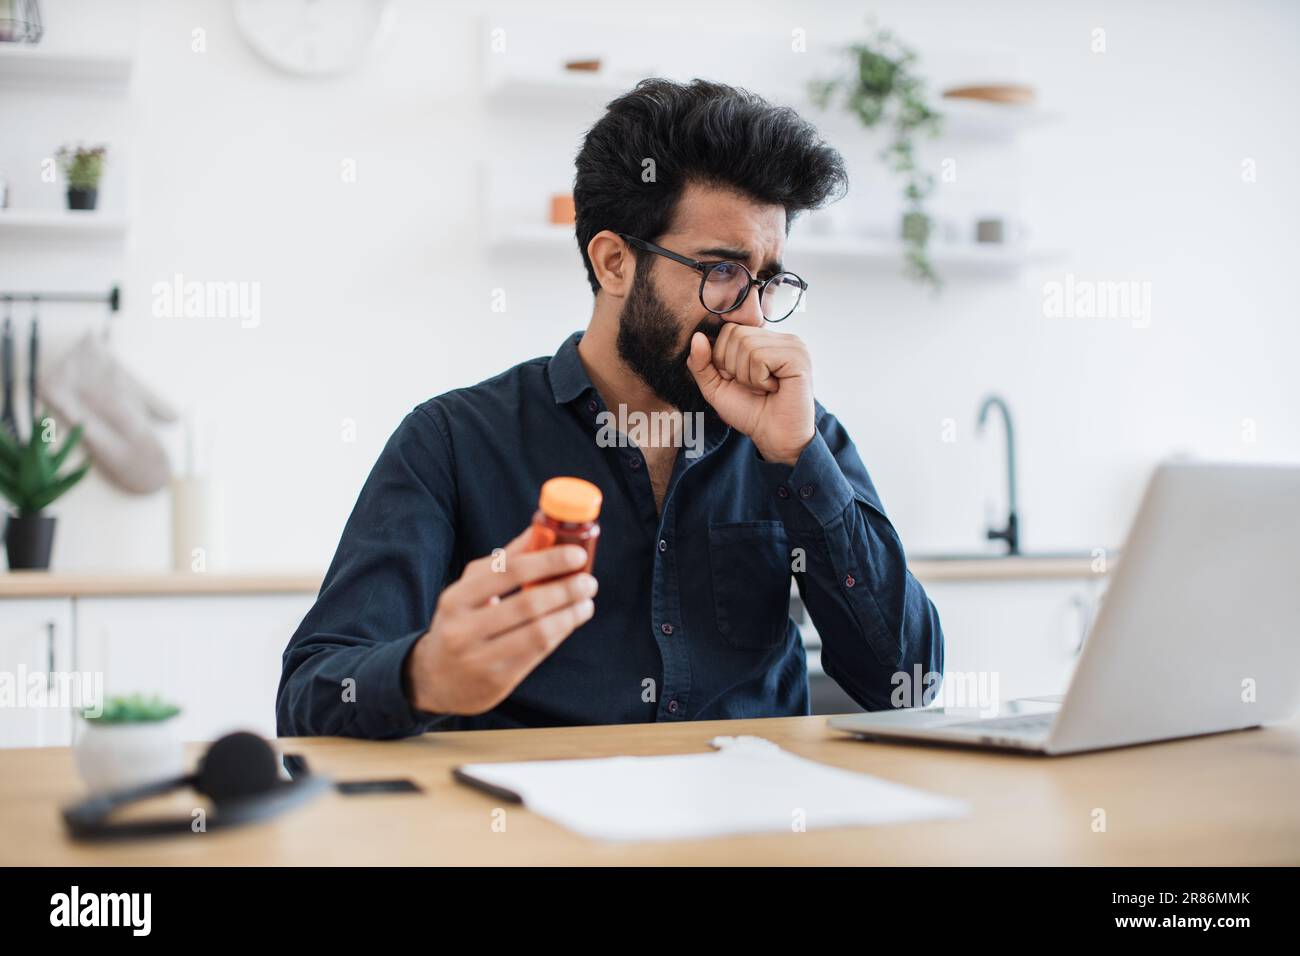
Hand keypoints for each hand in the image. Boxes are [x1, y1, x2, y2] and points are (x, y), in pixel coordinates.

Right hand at [404, 528, 597, 715]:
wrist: (435, 678)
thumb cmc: (460, 622)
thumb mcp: (470, 589)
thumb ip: (505, 560)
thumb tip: (541, 525)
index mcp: (456, 599)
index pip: (508, 572)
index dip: (548, 561)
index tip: (576, 554)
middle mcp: (463, 629)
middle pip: (528, 603)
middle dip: (566, 589)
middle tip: (589, 581)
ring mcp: (479, 658)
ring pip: (538, 632)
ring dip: (570, 614)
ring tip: (586, 602)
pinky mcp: (497, 681)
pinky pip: (538, 653)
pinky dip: (560, 632)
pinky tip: (572, 620)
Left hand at [687, 324, 814, 465]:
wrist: (773, 437)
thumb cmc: (749, 412)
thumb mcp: (716, 387)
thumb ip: (701, 363)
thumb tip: (697, 336)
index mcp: (764, 340)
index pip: (729, 329)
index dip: (724, 359)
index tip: (741, 381)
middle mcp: (780, 338)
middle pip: (736, 334)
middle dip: (734, 367)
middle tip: (754, 386)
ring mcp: (792, 345)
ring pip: (747, 344)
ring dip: (747, 376)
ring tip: (764, 389)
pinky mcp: (797, 356)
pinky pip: (760, 357)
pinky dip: (759, 379)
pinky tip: (773, 388)